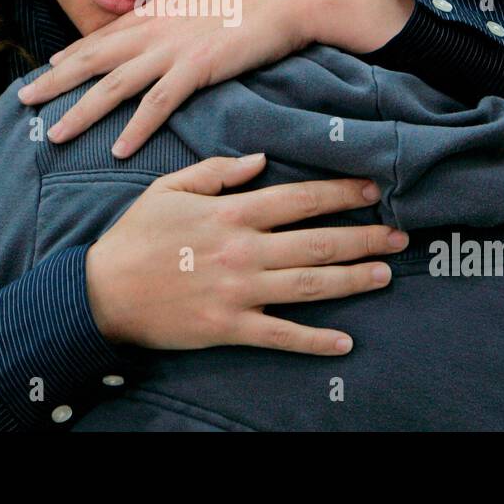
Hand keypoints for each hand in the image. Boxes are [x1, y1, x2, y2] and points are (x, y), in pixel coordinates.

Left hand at [18, 0, 414, 156]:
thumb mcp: (209, 1)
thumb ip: (183, 15)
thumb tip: (169, 21)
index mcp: (160, 12)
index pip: (105, 37)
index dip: (73, 55)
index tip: (47, 69)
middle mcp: (158, 28)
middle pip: (93, 59)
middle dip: (55, 82)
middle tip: (23, 102)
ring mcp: (175, 47)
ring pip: (115, 85)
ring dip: (82, 112)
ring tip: (56, 136)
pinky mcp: (199, 67)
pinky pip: (159, 104)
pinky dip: (136, 128)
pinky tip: (118, 149)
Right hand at [85, 153, 407, 354]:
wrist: (102, 291)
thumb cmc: (135, 236)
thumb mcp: (169, 188)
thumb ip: (216, 171)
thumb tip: (261, 160)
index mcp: (231, 212)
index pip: (299, 198)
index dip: (340, 191)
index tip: (373, 187)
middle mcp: (243, 250)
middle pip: (317, 241)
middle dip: (364, 236)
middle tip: (400, 234)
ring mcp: (239, 291)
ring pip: (310, 285)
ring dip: (353, 279)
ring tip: (386, 274)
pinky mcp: (230, 327)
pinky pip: (281, 335)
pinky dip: (315, 341)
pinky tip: (346, 343)